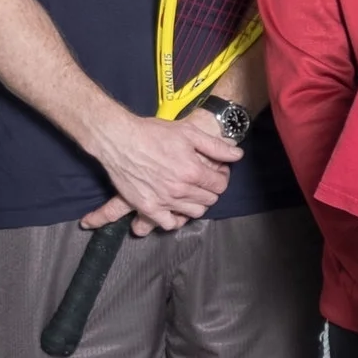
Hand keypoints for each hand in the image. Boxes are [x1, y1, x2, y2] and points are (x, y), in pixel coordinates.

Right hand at [85, 109, 242, 232]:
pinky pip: (169, 223)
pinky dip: (175, 218)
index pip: (220, 186)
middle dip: (210, 190)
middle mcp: (180, 189)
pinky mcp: (147, 207)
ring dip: (196, 204)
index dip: (221, 178)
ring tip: (190, 193)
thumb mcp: (189, 133)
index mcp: (193, 171)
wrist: (118, 139)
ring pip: (194, 212)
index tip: (215, 173)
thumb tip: (238, 156)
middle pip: (209, 200)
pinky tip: (174, 208)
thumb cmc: (153, 133)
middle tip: (202, 181)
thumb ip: (216, 147)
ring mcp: (163, 200)